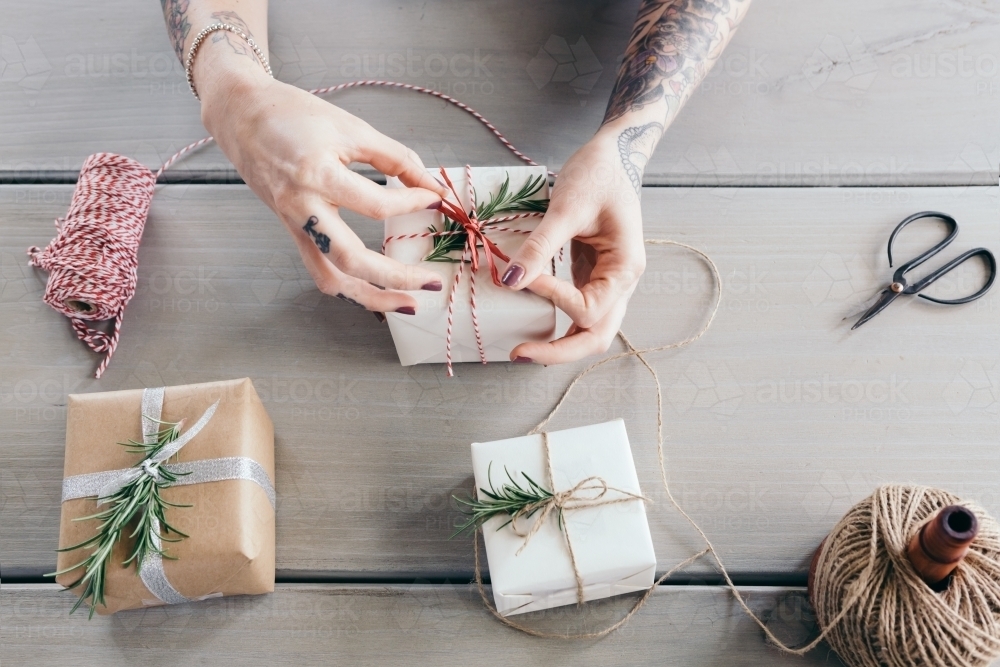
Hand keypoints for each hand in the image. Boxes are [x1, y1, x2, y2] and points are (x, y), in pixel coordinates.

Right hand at [199, 60, 448, 315]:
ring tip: (406, 303)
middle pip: (352, 259)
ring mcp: (294, 225)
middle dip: (397, 277)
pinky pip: (320, 270)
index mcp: (316, 174)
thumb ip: (395, 158)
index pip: (375, 204)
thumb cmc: (292, 115)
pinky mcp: (293, 232)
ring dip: (371, 297)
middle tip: (432, 282)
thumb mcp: (351, 128)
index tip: (436, 200)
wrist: (242, 115)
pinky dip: (349, 284)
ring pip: (332, 278)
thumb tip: (431, 184)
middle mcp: (302, 208)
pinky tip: (374, 287)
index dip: (412, 204)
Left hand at [502, 128, 647, 363]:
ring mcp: (607, 282)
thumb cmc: (598, 174)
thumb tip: (510, 280)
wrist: (614, 154)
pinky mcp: (591, 276)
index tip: (524, 276)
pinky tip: (531, 325)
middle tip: (518, 354)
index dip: (554, 298)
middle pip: (597, 335)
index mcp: (625, 268)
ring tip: (522, 350)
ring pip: (589, 330)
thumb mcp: (567, 207)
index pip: (590, 307)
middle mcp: (621, 283)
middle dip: (559, 351)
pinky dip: (556, 322)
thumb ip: (540, 246)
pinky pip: (577, 310)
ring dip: (559, 344)